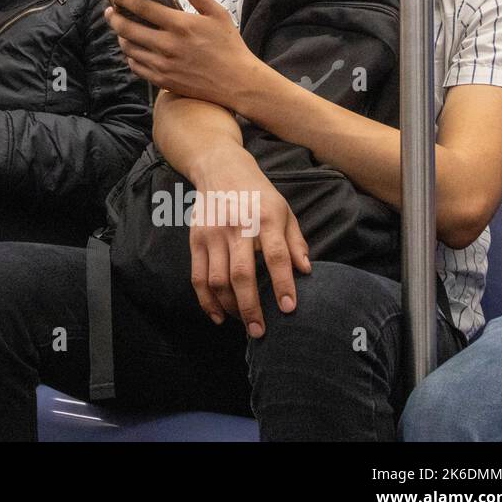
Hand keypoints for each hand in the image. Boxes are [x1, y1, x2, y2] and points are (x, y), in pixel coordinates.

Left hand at [104, 0, 263, 109]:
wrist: (236, 83)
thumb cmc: (229, 47)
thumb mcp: (218, 14)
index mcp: (180, 25)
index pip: (142, 8)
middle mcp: (167, 45)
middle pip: (128, 29)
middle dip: (114, 18)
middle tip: (110, 12)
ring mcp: (162, 65)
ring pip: (128, 49)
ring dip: (121, 37)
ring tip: (121, 30)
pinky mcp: (162, 80)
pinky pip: (136, 67)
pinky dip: (130, 57)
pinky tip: (133, 51)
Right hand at [187, 146, 310, 337]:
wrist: (220, 169)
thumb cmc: (258, 194)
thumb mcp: (285, 210)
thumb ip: (295, 242)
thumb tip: (306, 272)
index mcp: (265, 218)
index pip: (275, 256)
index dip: (283, 284)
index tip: (289, 309)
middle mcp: (237, 225)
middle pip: (242, 274)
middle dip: (251, 307)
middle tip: (261, 332)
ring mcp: (212, 233)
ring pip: (218, 279)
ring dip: (230, 307)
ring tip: (244, 324)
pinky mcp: (195, 239)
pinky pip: (197, 276)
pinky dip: (206, 300)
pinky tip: (218, 316)